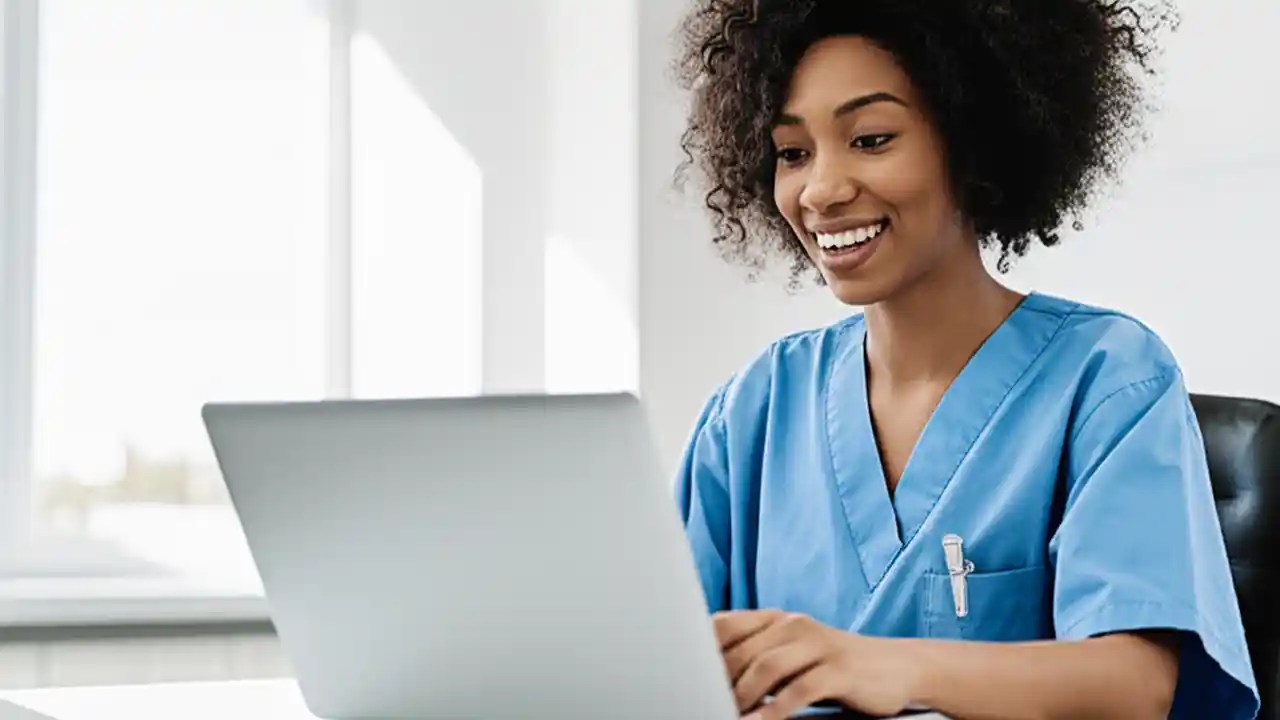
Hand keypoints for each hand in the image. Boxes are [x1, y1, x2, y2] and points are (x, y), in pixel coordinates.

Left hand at [714, 609, 919, 719]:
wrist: (897, 667)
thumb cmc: (833, 666)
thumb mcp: (791, 657)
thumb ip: (755, 660)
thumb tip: (708, 680)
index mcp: (774, 620)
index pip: (722, 625)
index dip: (697, 650)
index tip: (680, 676)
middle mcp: (792, 625)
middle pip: (740, 650)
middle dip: (716, 682)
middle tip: (701, 704)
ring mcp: (817, 644)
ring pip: (766, 667)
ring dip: (741, 695)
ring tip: (726, 715)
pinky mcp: (838, 669)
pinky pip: (800, 689)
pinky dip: (776, 709)